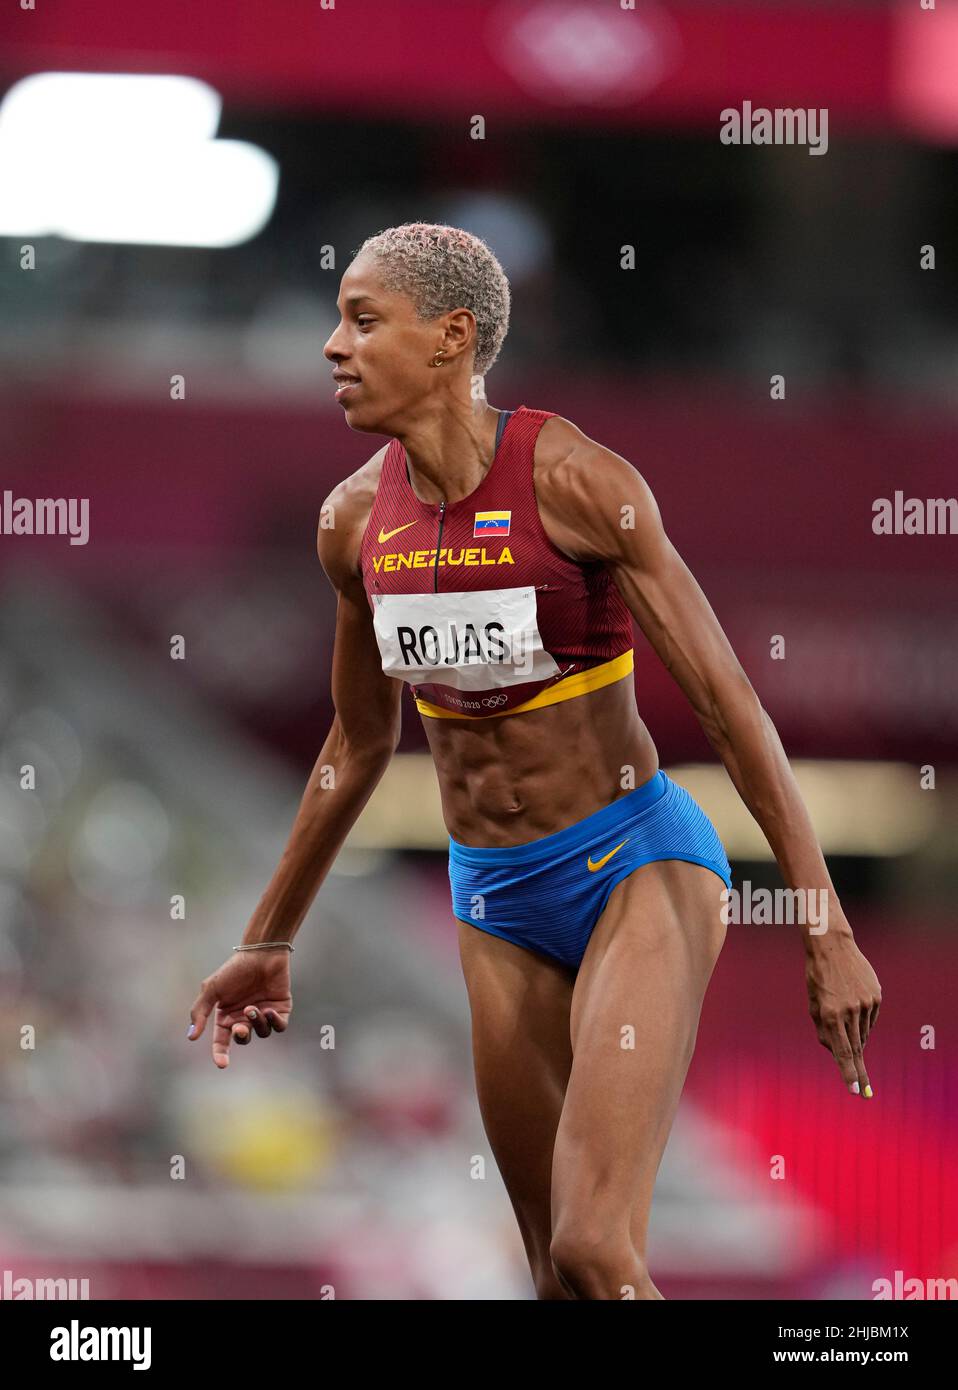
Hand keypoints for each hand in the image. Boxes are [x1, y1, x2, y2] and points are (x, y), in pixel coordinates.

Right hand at [188, 948, 292, 1068]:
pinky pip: (279, 1026)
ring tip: (253, 1007)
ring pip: (262, 1033)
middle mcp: (244, 1017)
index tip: (222, 1064)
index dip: (221, 1054)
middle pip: (243, 1039)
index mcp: (227, 1015)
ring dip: (257, 1023)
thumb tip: (191, 1036)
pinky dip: (274, 1022)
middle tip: (240, 1027)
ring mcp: (263, 1014)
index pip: (222, 1041)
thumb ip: (199, 1012)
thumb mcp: (211, 989)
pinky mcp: (280, 1010)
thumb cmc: (235, 970)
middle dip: (241, 1036)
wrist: (261, 953)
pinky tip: (269, 1011)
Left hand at [805, 930, 880, 1096]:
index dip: (848, 1072)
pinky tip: (853, 1006)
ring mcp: (866, 1003)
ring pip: (863, 1033)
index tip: (855, 1090)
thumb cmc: (818, 978)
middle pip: (857, 1048)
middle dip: (859, 1072)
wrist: (833, 947)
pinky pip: (871, 1019)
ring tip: (844, 1019)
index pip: (842, 1050)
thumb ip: (824, 1030)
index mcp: (830, 1014)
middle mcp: (850, 1010)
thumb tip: (837, 1053)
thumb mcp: (813, 1004)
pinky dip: (863, 1019)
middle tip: (865, 1091)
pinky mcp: (876, 996)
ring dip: (856, 1036)